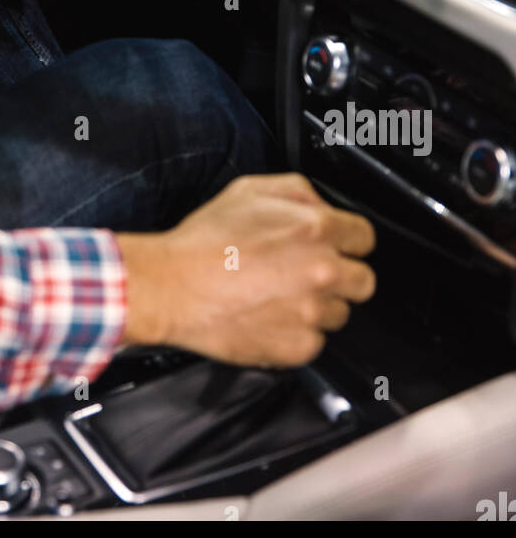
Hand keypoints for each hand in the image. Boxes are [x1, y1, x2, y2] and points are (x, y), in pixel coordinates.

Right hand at [116, 173, 375, 367]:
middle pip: (364, 281)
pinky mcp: (298, 347)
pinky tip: (269, 316)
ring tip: (279, 295)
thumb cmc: (204, 241)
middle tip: (307, 273)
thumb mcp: (250, 190)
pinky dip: (297, 333)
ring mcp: (312, 313)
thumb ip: (299, 191)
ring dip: (318, 306)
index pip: (365, 237)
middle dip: (341, 275)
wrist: (172, 286)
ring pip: (339, 313)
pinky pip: (314, 342)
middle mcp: (323, 271)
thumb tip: (322, 206)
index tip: (335, 245)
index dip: (348, 240)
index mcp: (316, 229)